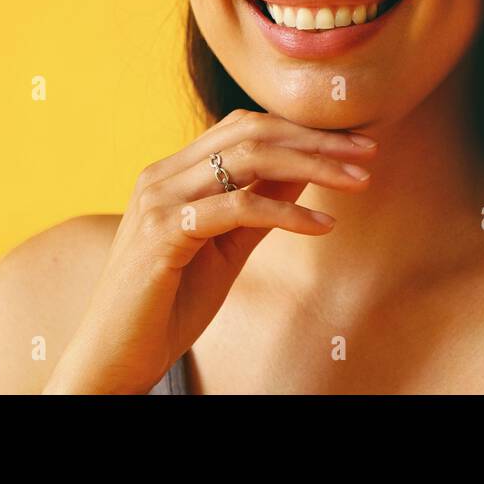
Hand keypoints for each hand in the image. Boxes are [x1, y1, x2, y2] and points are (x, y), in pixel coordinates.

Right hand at [42, 108, 374, 393]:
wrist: (115, 356)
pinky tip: (323, 226)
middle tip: (368, 151)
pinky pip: (240, 208)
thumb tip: (306, 170)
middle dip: (317, 139)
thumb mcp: (227, 245)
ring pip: (250, 158)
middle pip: (253, 132)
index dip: (303, 129)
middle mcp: (162, 175)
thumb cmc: (169, 303)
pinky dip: (288, 213)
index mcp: (173, 171)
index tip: (354, 143)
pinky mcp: (163, 233)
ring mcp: (159, 200)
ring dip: (314, 165)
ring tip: (357, 180)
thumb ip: (261, 205)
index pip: (246, 126)